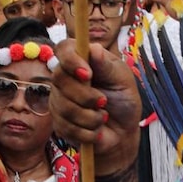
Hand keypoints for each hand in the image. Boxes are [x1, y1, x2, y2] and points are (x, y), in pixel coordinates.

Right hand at [49, 37, 142, 163]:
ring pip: (63, 106)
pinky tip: (96, 130)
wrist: (122, 133)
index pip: (63, 48)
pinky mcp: (58, 122)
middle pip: (59, 78)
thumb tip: (94, 48)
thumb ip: (107, 66)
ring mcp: (59, 100)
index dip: (70, 60)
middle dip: (85, 95)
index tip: (87, 74)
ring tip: (103, 117)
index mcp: (82, 60)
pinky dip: (87, 131)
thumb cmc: (123, 101)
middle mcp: (66, 77)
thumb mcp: (123, 80)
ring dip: (90, 116)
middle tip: (104, 101)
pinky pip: (66, 127)